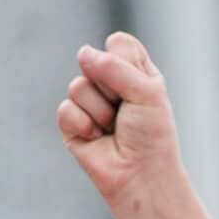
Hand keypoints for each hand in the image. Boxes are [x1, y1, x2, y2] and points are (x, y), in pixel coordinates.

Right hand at [57, 33, 183, 205]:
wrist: (141, 175)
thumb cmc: (152, 136)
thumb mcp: (147, 93)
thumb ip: (116, 67)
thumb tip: (83, 52)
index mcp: (135, 72)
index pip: (119, 43)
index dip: (124, 60)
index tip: (142, 86)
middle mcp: (110, 83)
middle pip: (94, 60)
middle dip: (112, 89)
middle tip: (127, 111)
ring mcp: (88, 101)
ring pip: (78, 86)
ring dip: (100, 111)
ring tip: (114, 128)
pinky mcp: (71, 122)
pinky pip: (66, 109)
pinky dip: (84, 126)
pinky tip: (97, 139)